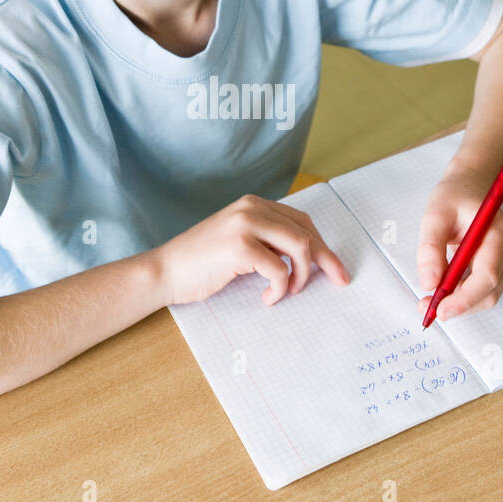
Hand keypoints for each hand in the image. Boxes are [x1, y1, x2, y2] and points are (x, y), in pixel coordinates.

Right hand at [151, 194, 350, 305]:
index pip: (302, 221)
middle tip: (337, 281)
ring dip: (301, 276)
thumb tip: (308, 259)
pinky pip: (280, 270)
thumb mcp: (238, 240)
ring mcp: (245, 225)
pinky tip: (267, 297)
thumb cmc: (201, 263)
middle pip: (307, 233)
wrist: (165, 271)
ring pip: (300, 248)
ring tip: (288, 292)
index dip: (323, 245)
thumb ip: (267, 239)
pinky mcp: (240, 247)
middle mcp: (251, 208)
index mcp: (253, 204)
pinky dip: (280, 289)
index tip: (336, 269)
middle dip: (326, 260)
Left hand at [415, 171, 502, 320]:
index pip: (487, 276)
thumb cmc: (454, 197)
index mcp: (498, 232)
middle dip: (458, 304)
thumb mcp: (434, 216)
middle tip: (427, 306)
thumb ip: (430, 249)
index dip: (464, 299)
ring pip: (489, 295)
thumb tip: (429, 283)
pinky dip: (467, 294)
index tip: (440, 310)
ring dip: (461, 301)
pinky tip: (449, 285)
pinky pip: (488, 289)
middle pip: (489, 291)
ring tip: (434, 295)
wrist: (469, 187)